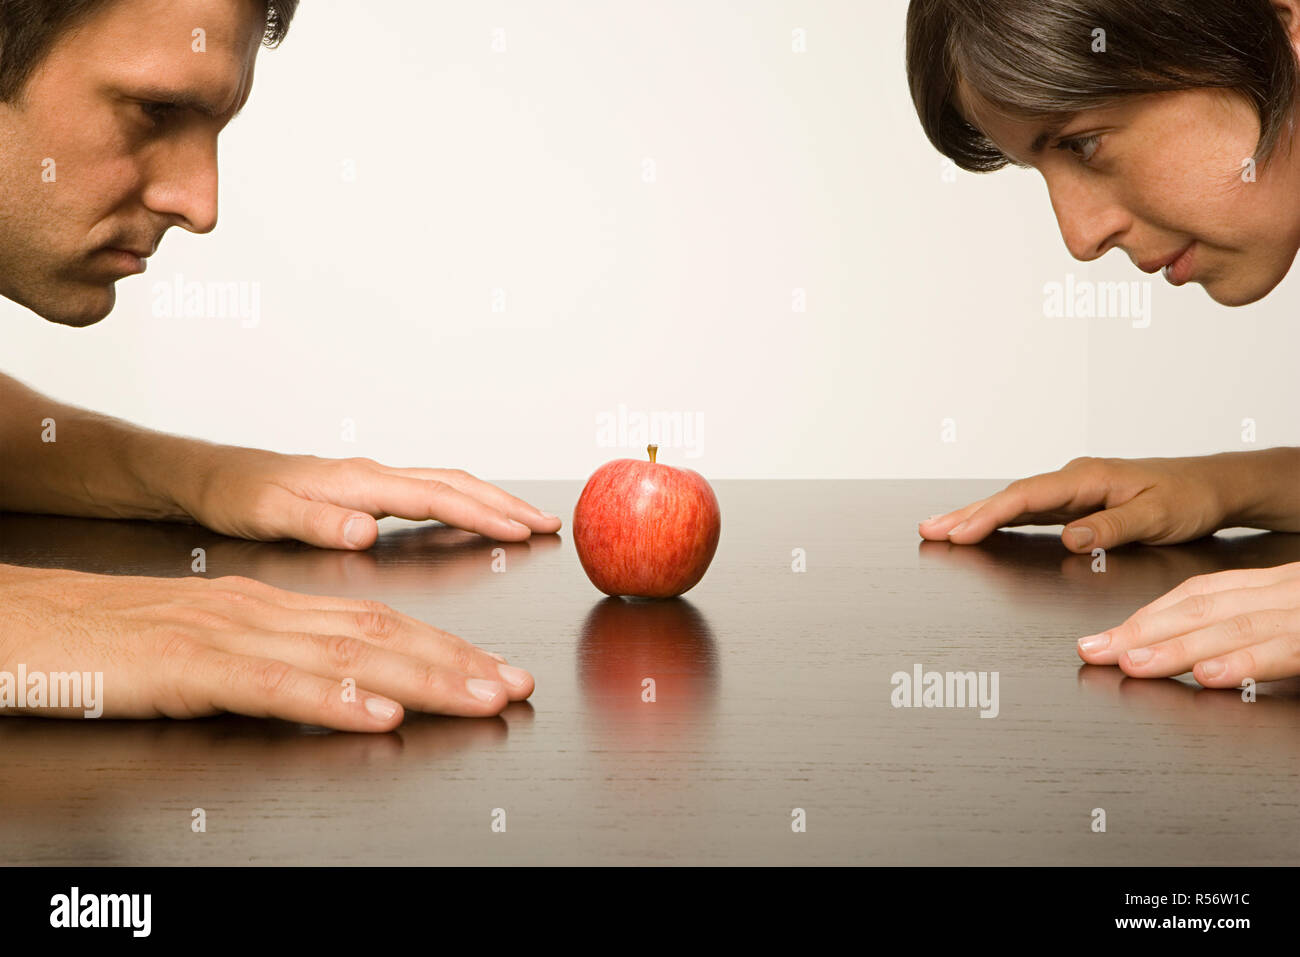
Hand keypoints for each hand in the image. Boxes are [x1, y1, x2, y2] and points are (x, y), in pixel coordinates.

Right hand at [0, 564, 533, 727]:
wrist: (22, 621)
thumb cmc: (109, 642)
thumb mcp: (207, 650)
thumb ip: (272, 663)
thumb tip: (342, 691)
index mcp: (271, 606)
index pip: (379, 625)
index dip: (446, 649)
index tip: (498, 673)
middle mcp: (264, 609)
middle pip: (381, 634)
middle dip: (458, 662)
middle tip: (516, 687)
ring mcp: (228, 632)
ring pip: (346, 654)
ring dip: (423, 679)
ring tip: (480, 698)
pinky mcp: (187, 662)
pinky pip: (272, 684)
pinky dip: (332, 699)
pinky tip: (376, 714)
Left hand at [174, 445, 561, 548]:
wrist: (211, 476)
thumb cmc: (237, 496)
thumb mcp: (267, 515)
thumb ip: (317, 523)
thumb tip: (364, 530)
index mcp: (358, 482)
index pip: (435, 497)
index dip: (481, 516)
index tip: (520, 530)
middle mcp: (373, 475)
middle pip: (455, 483)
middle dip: (505, 503)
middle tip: (548, 524)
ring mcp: (373, 480)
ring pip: (448, 483)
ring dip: (492, 499)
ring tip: (528, 519)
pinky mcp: (367, 490)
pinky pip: (431, 490)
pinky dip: (466, 501)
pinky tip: (475, 514)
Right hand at [918, 455, 1235, 551]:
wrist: (1213, 486)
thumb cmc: (1190, 498)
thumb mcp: (1158, 517)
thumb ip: (1112, 528)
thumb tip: (1070, 538)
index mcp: (1088, 478)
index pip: (1027, 497)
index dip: (989, 515)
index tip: (959, 532)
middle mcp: (1073, 480)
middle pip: (1008, 496)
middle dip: (965, 513)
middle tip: (927, 529)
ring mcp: (1071, 490)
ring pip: (1013, 502)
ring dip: (975, 515)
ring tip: (938, 530)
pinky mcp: (1074, 502)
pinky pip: (1027, 509)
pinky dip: (998, 518)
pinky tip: (980, 527)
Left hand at [1076, 561, 1299, 685]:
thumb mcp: (1294, 618)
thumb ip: (1253, 633)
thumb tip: (1198, 657)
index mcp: (1272, 585)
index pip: (1197, 594)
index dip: (1147, 616)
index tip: (1104, 637)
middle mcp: (1284, 591)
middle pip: (1202, 609)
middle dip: (1142, 631)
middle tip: (1095, 651)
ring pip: (1231, 627)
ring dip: (1177, 648)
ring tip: (1132, 664)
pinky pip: (1282, 648)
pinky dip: (1243, 662)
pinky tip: (1206, 675)